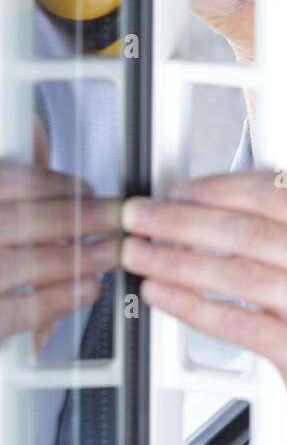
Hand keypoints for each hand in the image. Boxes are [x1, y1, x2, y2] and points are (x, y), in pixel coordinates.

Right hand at [0, 118, 121, 350]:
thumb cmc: (0, 245)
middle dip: (78, 218)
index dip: (52, 185)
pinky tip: (87, 288)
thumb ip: (12, 179)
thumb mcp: (3, 203)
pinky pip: (19, 310)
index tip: (86, 189)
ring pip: (24, 265)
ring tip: (111, 253)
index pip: (6, 183)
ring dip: (77, 258)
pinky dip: (59, 298)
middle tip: (116, 218)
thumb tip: (34, 133)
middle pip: (22, 222)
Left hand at [120, 170, 286, 433]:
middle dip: (184, 221)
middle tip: (142, 218)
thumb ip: (271, 224)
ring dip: (179, 261)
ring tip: (141, 255)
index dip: (219, 187)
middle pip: (252, 232)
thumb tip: (195, 201)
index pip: (277, 192)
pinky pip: (236, 323)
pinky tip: (161, 293)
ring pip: (241, 275)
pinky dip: (191, 305)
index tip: (175, 192)